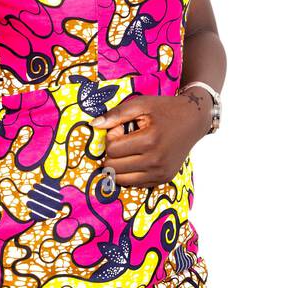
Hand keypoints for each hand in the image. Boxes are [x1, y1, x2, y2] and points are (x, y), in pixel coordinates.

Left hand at [89, 92, 211, 187]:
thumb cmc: (165, 109)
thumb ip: (116, 114)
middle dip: (113, 152)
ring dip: (119, 164)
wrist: (194, 120)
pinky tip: (138, 157)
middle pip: (113, 167)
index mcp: (149, 141)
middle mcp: (156, 161)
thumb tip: (93, 125)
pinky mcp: (163, 179)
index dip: (112, 136)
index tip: (122, 128)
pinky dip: (130, 172)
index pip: (112, 149)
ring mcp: (160, 173)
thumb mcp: (141, 104)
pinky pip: (134, 183)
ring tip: (130, 149)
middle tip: (125, 138)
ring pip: (121, 179)